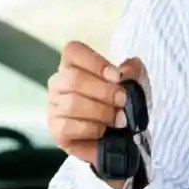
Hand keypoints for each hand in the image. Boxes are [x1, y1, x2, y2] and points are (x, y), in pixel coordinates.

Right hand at [47, 40, 145, 167]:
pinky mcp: (56, 130)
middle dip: (104, 91)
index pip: (73, 51)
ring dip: (101, 112)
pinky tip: (104, 130)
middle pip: (73, 78)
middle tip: (123, 101)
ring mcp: (54, 106)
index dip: (95, 62)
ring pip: (72, 104)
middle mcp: (59, 82)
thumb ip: (133, 71)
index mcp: (74, 64)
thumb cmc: (122, 103)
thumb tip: (125, 70)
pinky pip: (69, 126)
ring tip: (119, 119)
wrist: (122, 137)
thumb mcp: (135, 82)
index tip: (117, 77)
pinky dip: (92, 129)